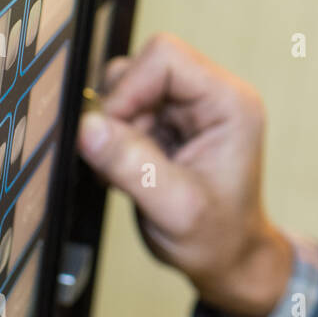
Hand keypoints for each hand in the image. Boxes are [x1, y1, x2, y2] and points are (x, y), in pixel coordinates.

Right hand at [76, 32, 291, 316]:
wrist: (227, 259)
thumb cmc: (216, 238)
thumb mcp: (175, 209)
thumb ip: (132, 166)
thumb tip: (88, 128)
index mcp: (229, 103)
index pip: (166, 57)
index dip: (129, 89)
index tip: (111, 133)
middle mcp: (212, 95)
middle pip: (144, 66)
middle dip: (119, 110)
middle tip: (120, 159)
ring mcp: (190, 108)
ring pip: (129, 85)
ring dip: (115, 126)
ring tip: (127, 170)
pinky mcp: (169, 122)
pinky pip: (125, 109)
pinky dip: (114, 138)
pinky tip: (127, 171)